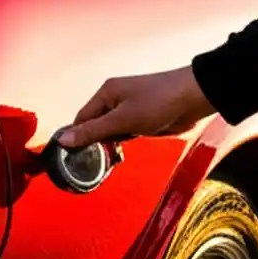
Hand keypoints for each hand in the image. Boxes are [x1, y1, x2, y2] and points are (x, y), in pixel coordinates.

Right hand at [56, 66, 216, 147]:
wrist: (195, 97)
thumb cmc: (159, 102)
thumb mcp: (122, 120)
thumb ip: (93, 132)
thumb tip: (63, 139)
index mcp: (106, 93)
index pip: (82, 118)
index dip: (75, 137)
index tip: (69, 157)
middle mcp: (115, 100)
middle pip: (95, 126)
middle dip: (92, 144)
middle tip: (87, 165)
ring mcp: (129, 110)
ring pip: (110, 132)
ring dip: (108, 146)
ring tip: (103, 162)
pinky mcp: (142, 120)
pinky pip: (125, 134)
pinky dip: (121, 144)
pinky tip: (119, 155)